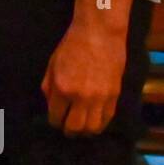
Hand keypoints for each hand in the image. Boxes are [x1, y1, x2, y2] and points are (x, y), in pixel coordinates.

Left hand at [41, 20, 126, 135]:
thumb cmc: (72, 46)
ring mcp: (100, 98)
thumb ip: (49, 88)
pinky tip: (95, 120)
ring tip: (82, 126)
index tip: (56, 119)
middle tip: (68, 127)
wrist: (100, 33)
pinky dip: (100, 123)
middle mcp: (81, 97)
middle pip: (74, 128)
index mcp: (62, 89)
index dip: (54, 121)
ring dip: (85, 130)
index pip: (56, 117)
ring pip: (93, 128)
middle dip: (69, 131)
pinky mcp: (115, 95)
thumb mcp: (52, 65)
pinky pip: (107, 118)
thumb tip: (51, 105)